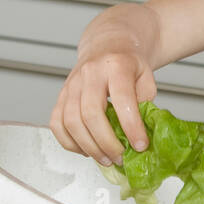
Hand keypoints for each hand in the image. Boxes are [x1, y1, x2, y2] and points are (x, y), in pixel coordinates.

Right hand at [50, 47, 155, 165]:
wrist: (108, 45)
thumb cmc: (129, 64)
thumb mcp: (147, 77)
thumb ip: (145, 103)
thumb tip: (140, 136)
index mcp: (116, 66)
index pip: (121, 99)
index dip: (131, 126)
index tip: (141, 145)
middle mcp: (89, 73)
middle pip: (90, 114)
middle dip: (106, 142)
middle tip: (120, 157)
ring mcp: (71, 84)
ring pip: (70, 121)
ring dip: (89, 147)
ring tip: (106, 159)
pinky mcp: (60, 95)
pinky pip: (56, 123)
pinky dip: (69, 142)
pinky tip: (86, 150)